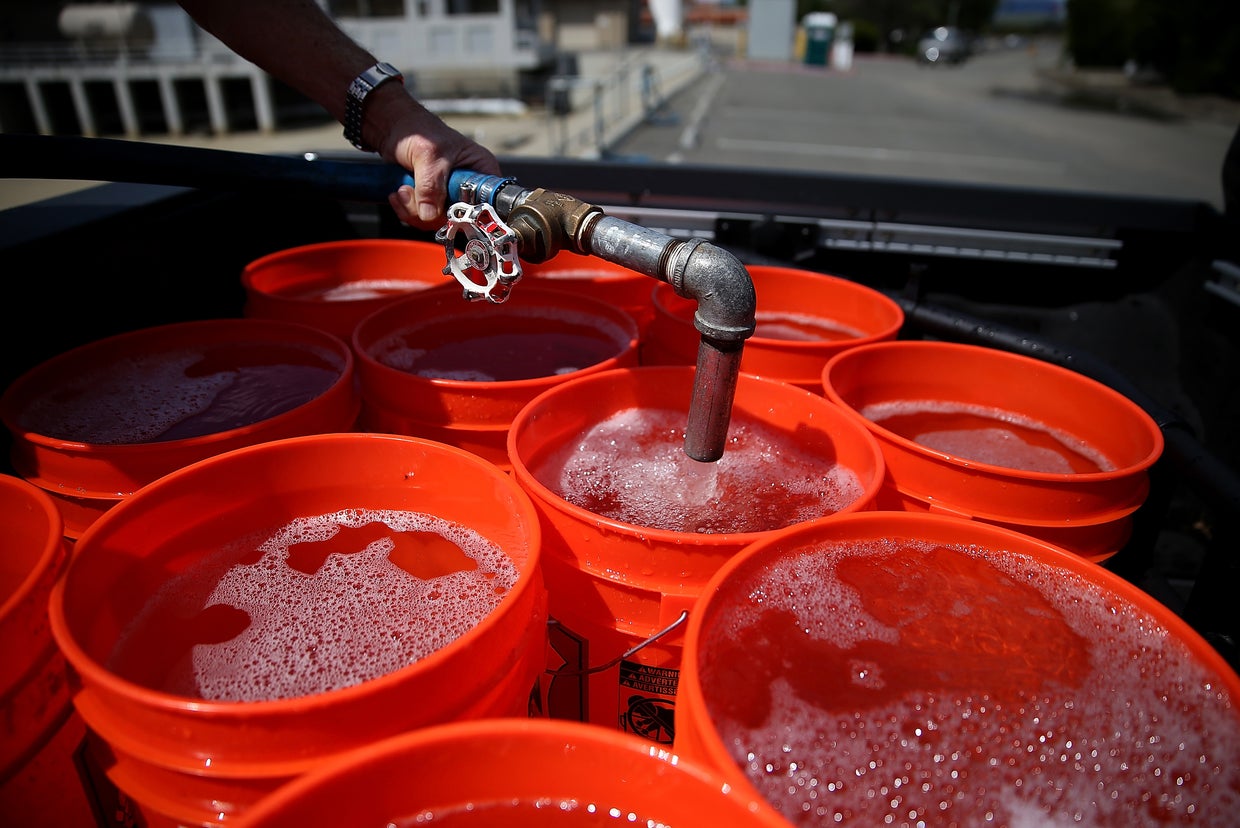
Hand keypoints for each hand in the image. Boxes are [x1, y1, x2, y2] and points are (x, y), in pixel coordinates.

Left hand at [377, 102, 502, 230]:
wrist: (396, 129)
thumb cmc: (420, 130)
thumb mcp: (428, 155)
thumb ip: (430, 185)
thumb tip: (430, 214)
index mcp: (481, 170)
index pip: (487, 202)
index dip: (470, 212)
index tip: (449, 212)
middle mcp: (469, 186)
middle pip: (459, 217)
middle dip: (430, 211)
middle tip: (412, 192)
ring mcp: (450, 195)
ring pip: (438, 221)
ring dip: (414, 209)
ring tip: (403, 188)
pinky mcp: (433, 201)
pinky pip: (424, 219)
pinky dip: (407, 210)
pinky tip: (400, 192)